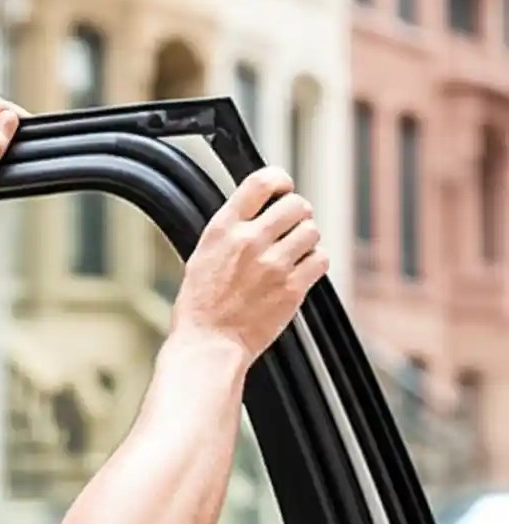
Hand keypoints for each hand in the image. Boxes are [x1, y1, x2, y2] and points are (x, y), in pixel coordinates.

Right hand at [171, 167, 329, 362]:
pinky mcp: (292, 288)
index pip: (262, 182)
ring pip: (312, 231)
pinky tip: (299, 270)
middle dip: (297, 214)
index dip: (280, 180)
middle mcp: (249, 242)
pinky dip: (314, 262)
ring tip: (292, 253)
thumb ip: (231, 228)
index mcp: (223, 229)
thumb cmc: (202, 304)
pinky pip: (321, 259)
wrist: (209, 343)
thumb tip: (260, 207)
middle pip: (296, 204)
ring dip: (306, 239)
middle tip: (290, 227)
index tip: (283, 189)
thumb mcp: (203, 254)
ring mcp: (273, 265)